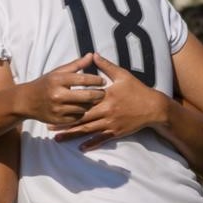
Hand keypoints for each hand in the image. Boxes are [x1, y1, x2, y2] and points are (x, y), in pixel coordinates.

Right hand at [13, 54, 107, 126]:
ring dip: (91, 104)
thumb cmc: (45, 84)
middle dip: (99, 94)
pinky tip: (83, 108)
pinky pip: (77, 118)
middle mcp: (57, 95)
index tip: (103, 81)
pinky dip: (82, 113)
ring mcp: (57, 109)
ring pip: (84, 108)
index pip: (84, 79)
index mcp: (58, 80)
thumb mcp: (58, 72)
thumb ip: (76, 65)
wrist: (26, 101)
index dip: (96, 80)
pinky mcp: (58, 120)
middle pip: (87, 96)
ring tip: (94, 100)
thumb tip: (92, 55)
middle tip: (103, 93)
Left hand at [51, 54, 169, 149]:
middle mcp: (106, 111)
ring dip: (72, 135)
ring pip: (88, 130)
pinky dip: (90, 144)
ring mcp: (110, 123)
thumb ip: (106, 66)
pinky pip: (101, 139)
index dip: (68, 104)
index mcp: (105, 96)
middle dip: (64, 123)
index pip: (83, 101)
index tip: (55, 105)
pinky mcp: (116, 132)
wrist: (153, 107)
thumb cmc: (137, 89)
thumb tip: (93, 54)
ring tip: (58, 138)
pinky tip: (80, 148)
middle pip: (81, 118)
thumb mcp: (122, 75)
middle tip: (49, 126)